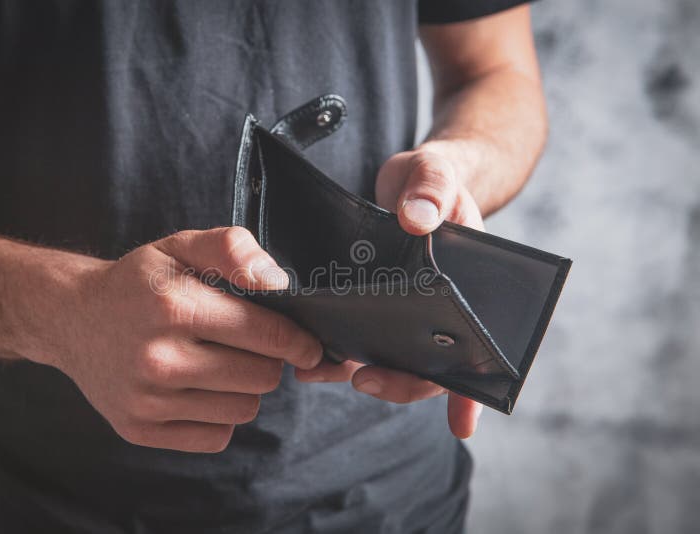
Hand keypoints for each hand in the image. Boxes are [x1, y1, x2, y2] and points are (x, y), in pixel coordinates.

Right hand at [45, 227, 321, 451]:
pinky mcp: (140, 430)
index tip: (307, 344)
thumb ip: (231, 248)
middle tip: (249, 345)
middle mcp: (159, 358)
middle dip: (268, 360)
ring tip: (220, 363)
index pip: (266, 334)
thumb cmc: (138, 282)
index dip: (297, 340)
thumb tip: (277, 282)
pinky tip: (200, 389)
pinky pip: (217, 436)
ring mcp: (147, 400)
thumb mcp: (180, 247)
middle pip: (262, 377)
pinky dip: (220, 415)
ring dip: (244, 388)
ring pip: (244, 409)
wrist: (72, 319)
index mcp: (174, 307)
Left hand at [295, 142, 483, 438]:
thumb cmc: (437, 181)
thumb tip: (419, 220)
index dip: (468, 390)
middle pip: (426, 365)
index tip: (461, 425)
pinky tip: (310, 359)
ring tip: (316, 372)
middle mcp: (438, 311)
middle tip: (364, 381)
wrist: (415, 178)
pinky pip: (358, 336)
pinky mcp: (371, 303)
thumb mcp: (438, 176)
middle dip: (399, 382)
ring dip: (359, 372)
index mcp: (467, 291)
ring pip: (388, 358)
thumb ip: (433, 190)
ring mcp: (404, 310)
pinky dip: (337, 352)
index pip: (472, 349)